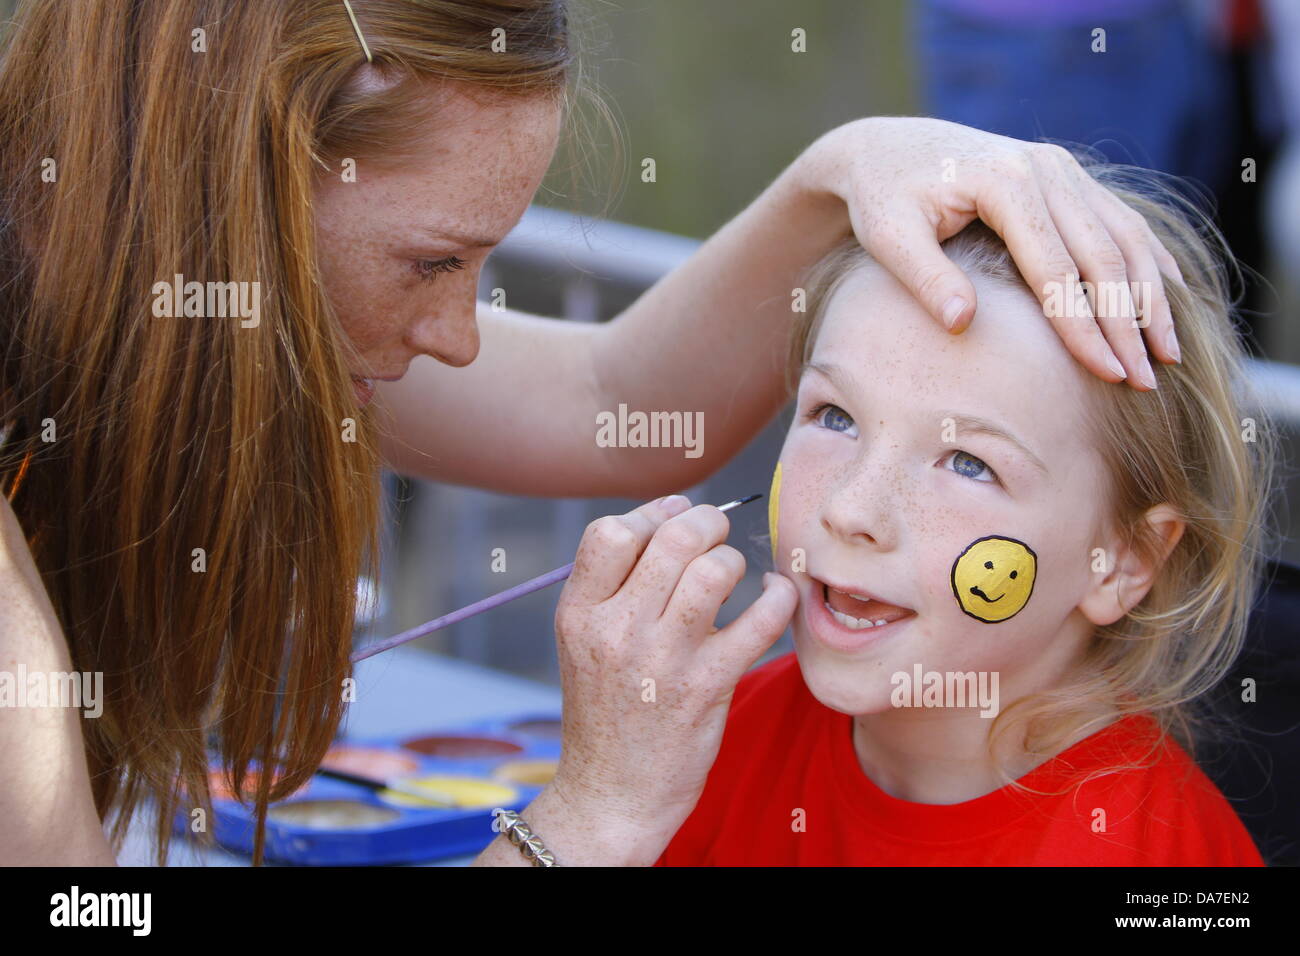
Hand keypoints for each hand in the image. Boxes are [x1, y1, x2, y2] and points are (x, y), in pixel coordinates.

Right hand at [548, 494, 797, 859]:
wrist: (612, 793)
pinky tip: (772, 595)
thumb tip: (671, 513)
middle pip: (673, 538)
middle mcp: (617, 631)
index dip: (652, 513)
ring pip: (716, 569)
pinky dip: (777, 596)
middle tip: (716, 534)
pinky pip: (760, 618)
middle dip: (707, 523)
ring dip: (734, 560)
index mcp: (579, 614)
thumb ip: (613, 583)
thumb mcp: (583, 642)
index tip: (676, 516)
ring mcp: (663, 659)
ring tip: (734, 573)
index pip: (612, 531)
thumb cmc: (605, 708)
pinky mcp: (708, 685)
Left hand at [793, 116, 1183, 388]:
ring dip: (1152, 296)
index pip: (1057, 270)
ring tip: (1168, 353)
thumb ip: (925, 279)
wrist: (885, 148)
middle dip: (1130, 322)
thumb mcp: (888, 238)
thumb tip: (963, 325)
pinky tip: (1167, 302)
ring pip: (1125, 237)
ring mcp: (1062, 168)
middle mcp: (1046, 167)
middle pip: (1104, 255)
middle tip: (1148, 380)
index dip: (1084, 327)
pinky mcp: (1067, 176)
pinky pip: (1120, 221)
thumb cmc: (881, 199)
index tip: (1107, 374)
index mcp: (1005, 182)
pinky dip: (1148, 262)